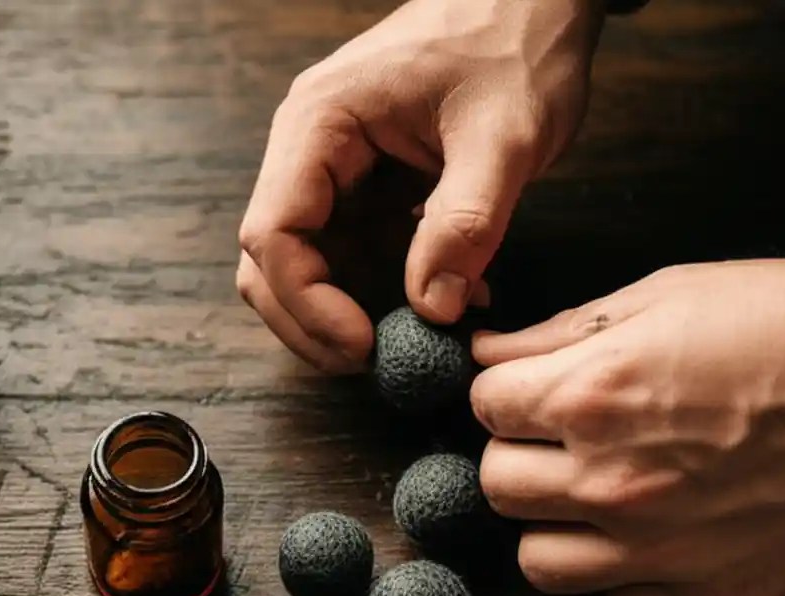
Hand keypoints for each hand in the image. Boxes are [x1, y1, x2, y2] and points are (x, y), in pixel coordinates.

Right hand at [237, 0, 604, 372]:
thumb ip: (466, 223)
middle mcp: (308, 148)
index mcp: (318, 124)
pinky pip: (354, 252)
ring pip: (307, 264)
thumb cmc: (514, 43)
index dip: (307, 302)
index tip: (364, 345)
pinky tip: (447, 294)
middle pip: (271, 259)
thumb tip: (432, 309)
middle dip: (314, 320)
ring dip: (353, 309)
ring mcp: (333, 167)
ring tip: (427, 330)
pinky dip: (387, 288)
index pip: (271, 233)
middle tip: (375, 362)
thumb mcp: (505, 136)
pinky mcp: (364, 184)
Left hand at [471, 260, 784, 595]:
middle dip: (516, 454)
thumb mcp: (668, 295)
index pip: (484, 406)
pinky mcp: (708, 593)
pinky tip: (650, 535)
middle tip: (557, 439)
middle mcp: (610, 481)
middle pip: (497, 483)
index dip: (506, 391)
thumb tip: (488, 349)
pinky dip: (623, 576)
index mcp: (591, 397)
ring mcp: (658, 548)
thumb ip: (561, 331)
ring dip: (552, 525)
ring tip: (590, 494)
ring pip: (538, 561)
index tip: (530, 387)